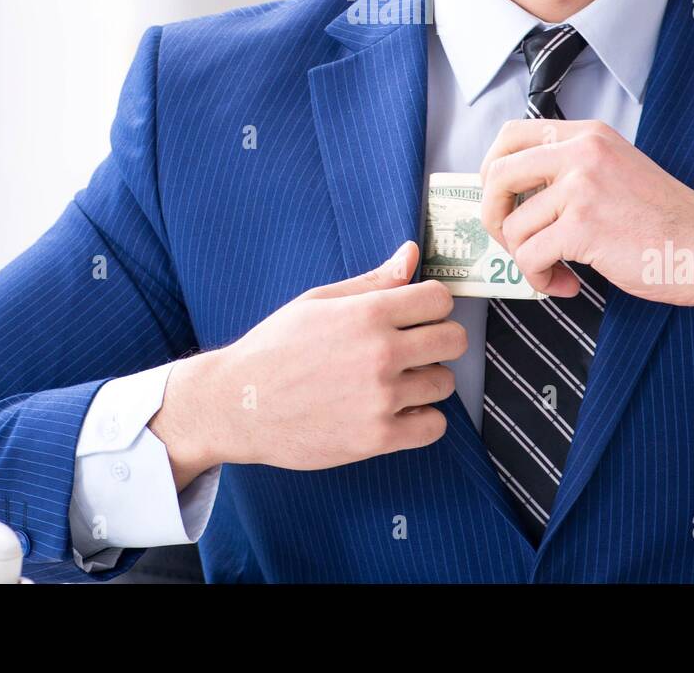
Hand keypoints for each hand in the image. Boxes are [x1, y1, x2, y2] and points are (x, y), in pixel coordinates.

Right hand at [151, 241, 467, 483]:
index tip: (419, 314)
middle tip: (416, 347)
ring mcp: (381, 398)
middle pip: (454, 340)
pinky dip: (423, 419)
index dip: (432, 304)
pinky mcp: (377, 438)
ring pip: (445, 383)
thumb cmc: (276, 348)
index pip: (439, 298)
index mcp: (368, 313)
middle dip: (440, 339)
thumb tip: (411, 254)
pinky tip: (400, 410)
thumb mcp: (319, 301)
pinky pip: (433, 427)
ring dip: (428, 381)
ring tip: (398, 380)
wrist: (239, 404)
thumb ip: (373, 281)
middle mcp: (381, 353)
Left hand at [478, 119, 693, 313]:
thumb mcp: (616, 170)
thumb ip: (570, 171)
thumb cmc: (667, 222)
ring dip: (526, 260)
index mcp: (587, 135)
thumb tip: (513, 194)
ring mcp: (582, 187)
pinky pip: (531, 256)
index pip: (510, 136)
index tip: (501, 201)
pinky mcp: (584, 227)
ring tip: (557, 271)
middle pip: (497, 175)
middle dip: (494, 216)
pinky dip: (540, 278)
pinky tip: (566, 284)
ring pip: (513, 226)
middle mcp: (582, 152)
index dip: (492, 171)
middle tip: (515, 241)